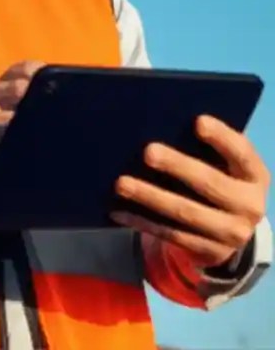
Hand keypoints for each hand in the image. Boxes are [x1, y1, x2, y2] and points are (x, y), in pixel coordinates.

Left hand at [112, 114, 270, 268]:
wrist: (234, 232)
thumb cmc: (222, 184)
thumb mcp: (228, 169)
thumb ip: (210, 151)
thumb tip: (164, 124)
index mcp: (255, 177)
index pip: (242, 154)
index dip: (222, 138)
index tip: (198, 121)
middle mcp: (250, 206)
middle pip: (210, 183)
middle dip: (177, 166)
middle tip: (148, 152)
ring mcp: (231, 233)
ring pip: (185, 212)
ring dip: (150, 196)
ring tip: (121, 183)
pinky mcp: (210, 252)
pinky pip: (170, 234)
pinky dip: (142, 221)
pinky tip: (118, 211)